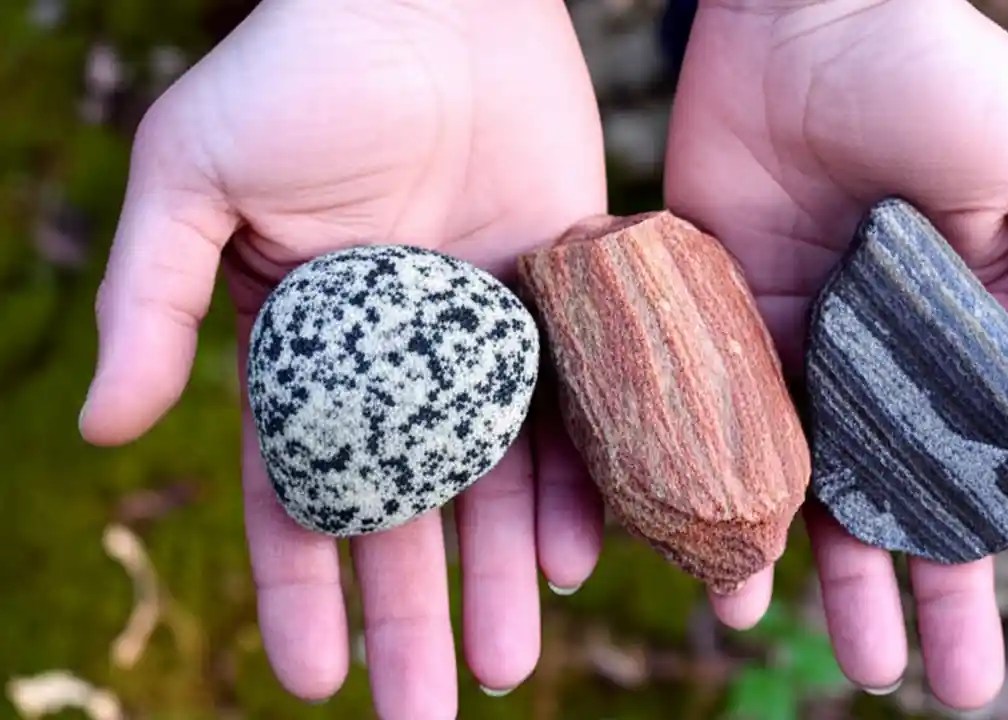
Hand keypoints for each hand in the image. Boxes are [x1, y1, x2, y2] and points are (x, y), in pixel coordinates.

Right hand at [78, 0, 604, 715]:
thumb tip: (102, 429)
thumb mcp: (192, 176)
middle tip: (423, 715)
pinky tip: (578, 555)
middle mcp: (402, 362)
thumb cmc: (299, 71)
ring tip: (508, 665)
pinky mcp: (561, 301)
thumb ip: (149, 301)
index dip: (303, 585)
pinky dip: (577, 483)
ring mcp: (485, 340)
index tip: (312, 677)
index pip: (301, 494)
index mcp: (309, 350)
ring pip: (494, 483)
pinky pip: (574, 413)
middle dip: (408, 616)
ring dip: (500, 578)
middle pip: (405, 513)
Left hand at [665, 0, 1007, 707]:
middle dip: (947, 591)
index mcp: (987, 322)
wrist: (799, 13)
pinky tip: (737, 582)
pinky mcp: (732, 328)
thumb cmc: (935, 66)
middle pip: (927, 496)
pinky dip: (738, 508)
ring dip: (845, 582)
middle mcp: (899, 354)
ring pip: (832, 489)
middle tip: (955, 685)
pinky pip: (737, 438)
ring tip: (864, 665)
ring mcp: (814, 349)